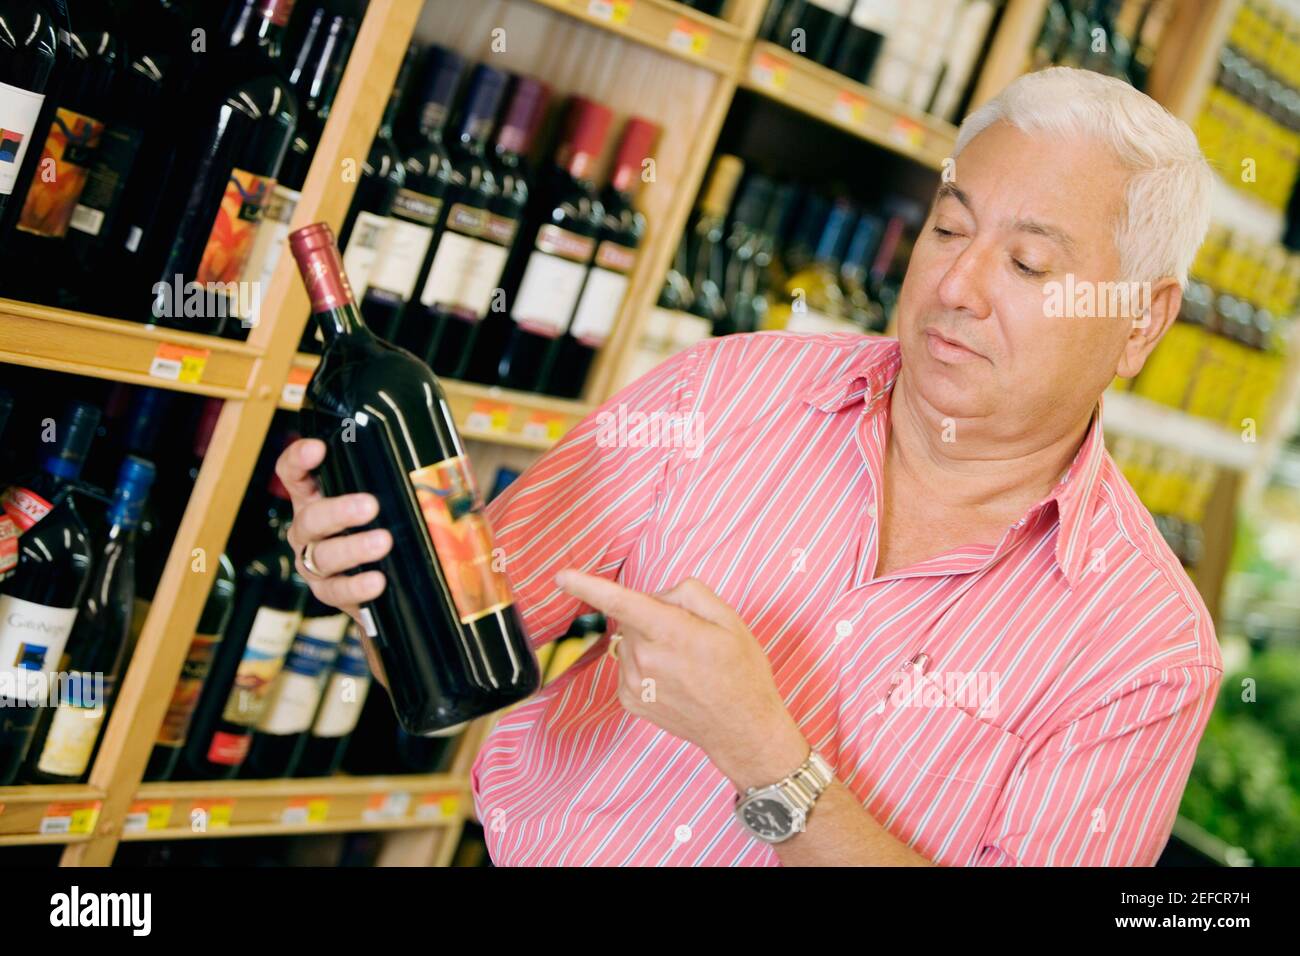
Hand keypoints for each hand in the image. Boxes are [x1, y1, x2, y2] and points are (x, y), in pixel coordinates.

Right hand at [275, 438, 392, 688]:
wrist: (386, 585)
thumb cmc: (389, 529)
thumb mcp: (390, 503)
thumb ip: (405, 484)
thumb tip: (452, 470)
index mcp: (318, 498)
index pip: (294, 473)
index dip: (299, 459)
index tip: (318, 449)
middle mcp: (308, 530)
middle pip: (310, 517)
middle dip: (339, 510)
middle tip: (370, 506)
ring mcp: (315, 563)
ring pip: (322, 555)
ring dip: (353, 547)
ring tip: (383, 542)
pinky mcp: (330, 593)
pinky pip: (338, 591)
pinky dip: (357, 586)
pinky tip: (377, 581)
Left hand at [554, 570, 805, 787]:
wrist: (741, 729)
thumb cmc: (741, 671)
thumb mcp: (730, 620)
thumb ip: (690, 594)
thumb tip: (658, 597)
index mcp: (671, 633)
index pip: (622, 603)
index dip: (588, 587)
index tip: (561, 576)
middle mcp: (645, 658)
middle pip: (631, 618)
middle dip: (652, 617)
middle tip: (689, 637)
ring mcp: (634, 684)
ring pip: (628, 642)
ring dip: (647, 643)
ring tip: (684, 664)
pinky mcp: (629, 701)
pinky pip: (627, 666)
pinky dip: (644, 665)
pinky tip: (672, 680)